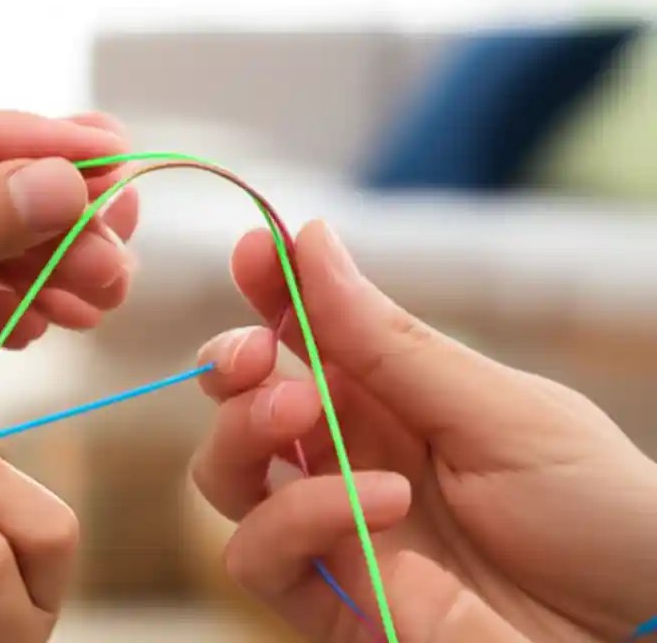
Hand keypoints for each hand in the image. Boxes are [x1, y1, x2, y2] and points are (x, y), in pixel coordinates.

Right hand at [190, 221, 656, 641]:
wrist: (645, 634)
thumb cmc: (600, 515)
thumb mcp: (503, 413)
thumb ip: (390, 343)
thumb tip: (309, 238)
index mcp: (389, 401)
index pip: (302, 335)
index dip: (267, 290)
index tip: (258, 247)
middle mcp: (347, 461)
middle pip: (239, 405)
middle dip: (229, 367)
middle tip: (256, 355)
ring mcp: (332, 532)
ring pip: (225, 477)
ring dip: (245, 433)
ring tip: (304, 412)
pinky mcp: (328, 603)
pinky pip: (259, 557)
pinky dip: (300, 518)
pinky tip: (381, 502)